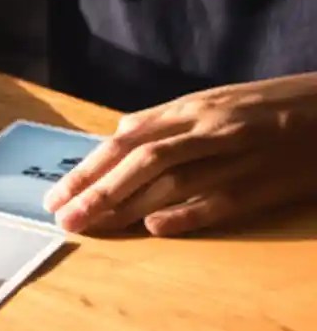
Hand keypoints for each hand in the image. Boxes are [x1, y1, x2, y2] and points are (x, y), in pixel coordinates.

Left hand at [43, 74, 316, 235]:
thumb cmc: (275, 106)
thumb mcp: (218, 101)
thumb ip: (166, 119)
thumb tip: (119, 133)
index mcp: (194, 109)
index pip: (127, 141)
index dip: (88, 168)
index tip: (55, 195)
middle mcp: (210, 130)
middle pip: (141, 160)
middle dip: (96, 189)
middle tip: (62, 217)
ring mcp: (238, 156)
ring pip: (172, 180)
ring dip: (126, 205)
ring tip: (91, 227)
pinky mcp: (266, 184)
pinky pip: (221, 201)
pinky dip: (186, 213)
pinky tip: (155, 228)